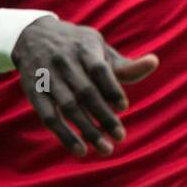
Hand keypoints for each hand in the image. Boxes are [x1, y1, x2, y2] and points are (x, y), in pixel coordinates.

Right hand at [12, 17, 158, 158]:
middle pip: (85, 92)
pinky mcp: (34, 93)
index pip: (99, 69)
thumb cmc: (77, 46)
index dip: (111, 88)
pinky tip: (80, 150)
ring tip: (105, 149)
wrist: (32, 35)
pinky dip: (65, 136)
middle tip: (120, 137)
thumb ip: (123, 64)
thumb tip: (155, 62)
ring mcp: (47, 77)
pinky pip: (49, 118)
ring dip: (87, 130)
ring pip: (68, 107)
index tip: (124, 107)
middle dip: (103, 116)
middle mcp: (64, 61)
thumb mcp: (98, 47)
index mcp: (84, 47)